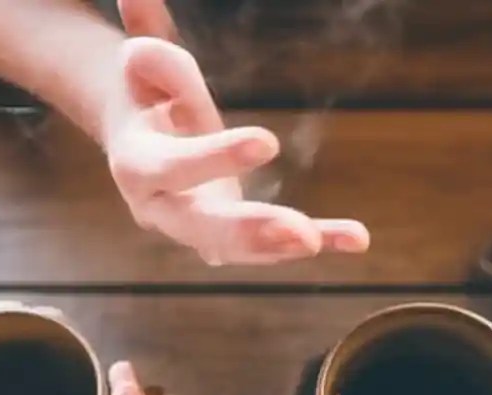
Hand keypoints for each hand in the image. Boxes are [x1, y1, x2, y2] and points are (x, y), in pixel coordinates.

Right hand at [104, 0, 368, 265]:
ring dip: (277, 248)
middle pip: (200, 227)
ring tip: (317, 240)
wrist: (138, 134)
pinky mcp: (232, 233)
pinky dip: (317, 239)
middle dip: (248, 231)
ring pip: (235, 247)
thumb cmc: (145, 92)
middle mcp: (162, 208)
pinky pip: (274, 243)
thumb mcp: (142, 67)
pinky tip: (355, 239)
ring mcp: (197, 227)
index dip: (215, 158)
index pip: (171, 168)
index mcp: (137, 165)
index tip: (268, 142)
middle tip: (299, 234)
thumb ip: (150, 49)